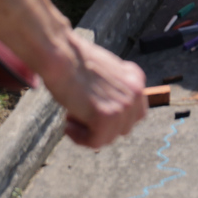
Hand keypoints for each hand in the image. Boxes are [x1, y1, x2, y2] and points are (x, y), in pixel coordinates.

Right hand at [40, 30, 147, 149]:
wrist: (61, 55)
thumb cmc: (74, 62)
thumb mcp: (104, 74)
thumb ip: (113, 92)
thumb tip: (111, 116)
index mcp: (136, 79)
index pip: (134, 113)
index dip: (112, 119)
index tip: (91, 115)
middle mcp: (136, 91)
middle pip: (123, 128)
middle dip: (100, 127)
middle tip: (77, 116)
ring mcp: (124, 104)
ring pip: (109, 137)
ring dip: (87, 132)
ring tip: (70, 116)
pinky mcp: (107, 115)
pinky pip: (95, 142)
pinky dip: (79, 138)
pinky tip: (68, 124)